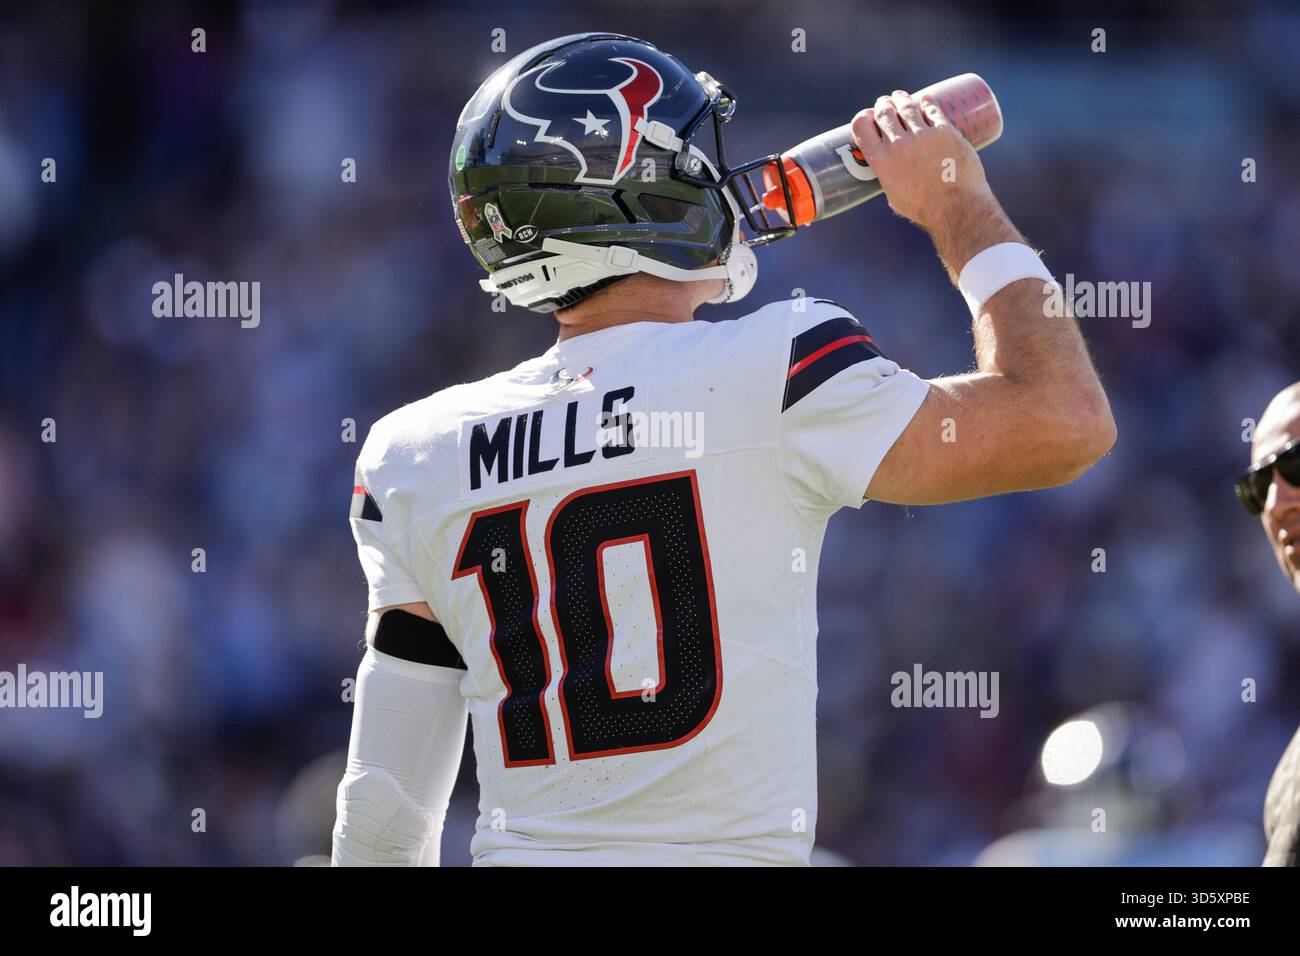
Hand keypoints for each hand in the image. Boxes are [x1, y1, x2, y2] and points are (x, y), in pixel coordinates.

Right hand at [850, 91, 994, 233]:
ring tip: (901, 97)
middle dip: (884, 104)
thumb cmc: (924, 208)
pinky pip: (932, 108)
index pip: (862, 126)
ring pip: (906, 106)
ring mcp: (922, 135)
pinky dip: (926, 102)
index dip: (865, 117)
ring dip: (901, 98)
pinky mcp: (944, 130)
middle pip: (884, 112)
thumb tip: (892, 171)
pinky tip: (925, 99)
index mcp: (880, 161)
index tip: (870, 117)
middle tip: (887, 103)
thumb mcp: (894, 196)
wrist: (956, 207)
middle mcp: (897, 144)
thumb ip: (890, 178)